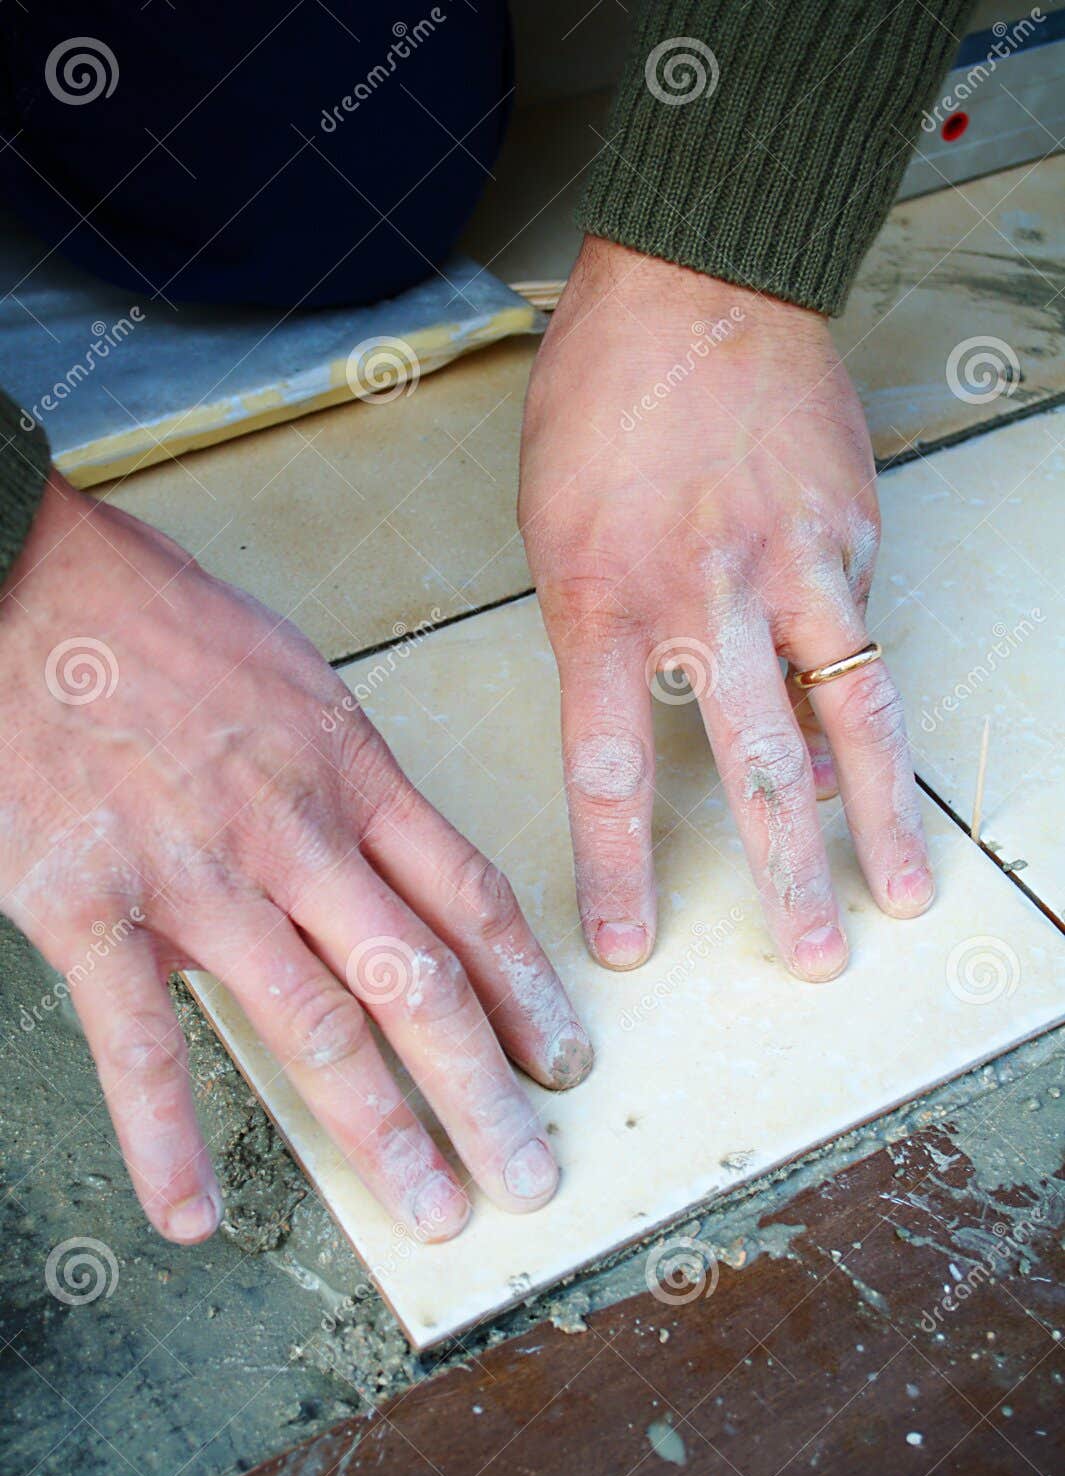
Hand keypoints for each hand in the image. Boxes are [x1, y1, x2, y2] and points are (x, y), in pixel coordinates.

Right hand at [1, 475, 590, 1243]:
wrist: (22, 582)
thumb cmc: (152, 617)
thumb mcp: (289, 679)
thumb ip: (336, 782)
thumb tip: (367, 867)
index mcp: (349, 770)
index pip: (469, 899)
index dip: (524, 990)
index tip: (561, 1053)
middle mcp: (294, 833)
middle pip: (418, 982)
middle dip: (483, 1091)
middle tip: (527, 1172)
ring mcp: (196, 876)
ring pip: (315, 1024)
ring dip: (381, 1130)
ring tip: (429, 1204)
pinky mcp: (91, 904)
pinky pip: (140, 1041)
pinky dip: (165, 1137)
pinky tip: (192, 1210)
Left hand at [519, 236, 932, 981]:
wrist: (697, 280)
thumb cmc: (603, 400)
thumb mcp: (555, 524)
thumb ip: (603, 635)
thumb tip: (676, 722)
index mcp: (600, 603)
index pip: (610, 770)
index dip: (621, 871)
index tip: (632, 947)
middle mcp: (701, 600)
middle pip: (754, 768)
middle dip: (786, 878)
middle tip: (812, 961)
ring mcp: (789, 569)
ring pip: (849, 718)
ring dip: (881, 819)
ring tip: (900, 893)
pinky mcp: (850, 537)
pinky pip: (862, 636)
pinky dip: (866, 698)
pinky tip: (870, 750)